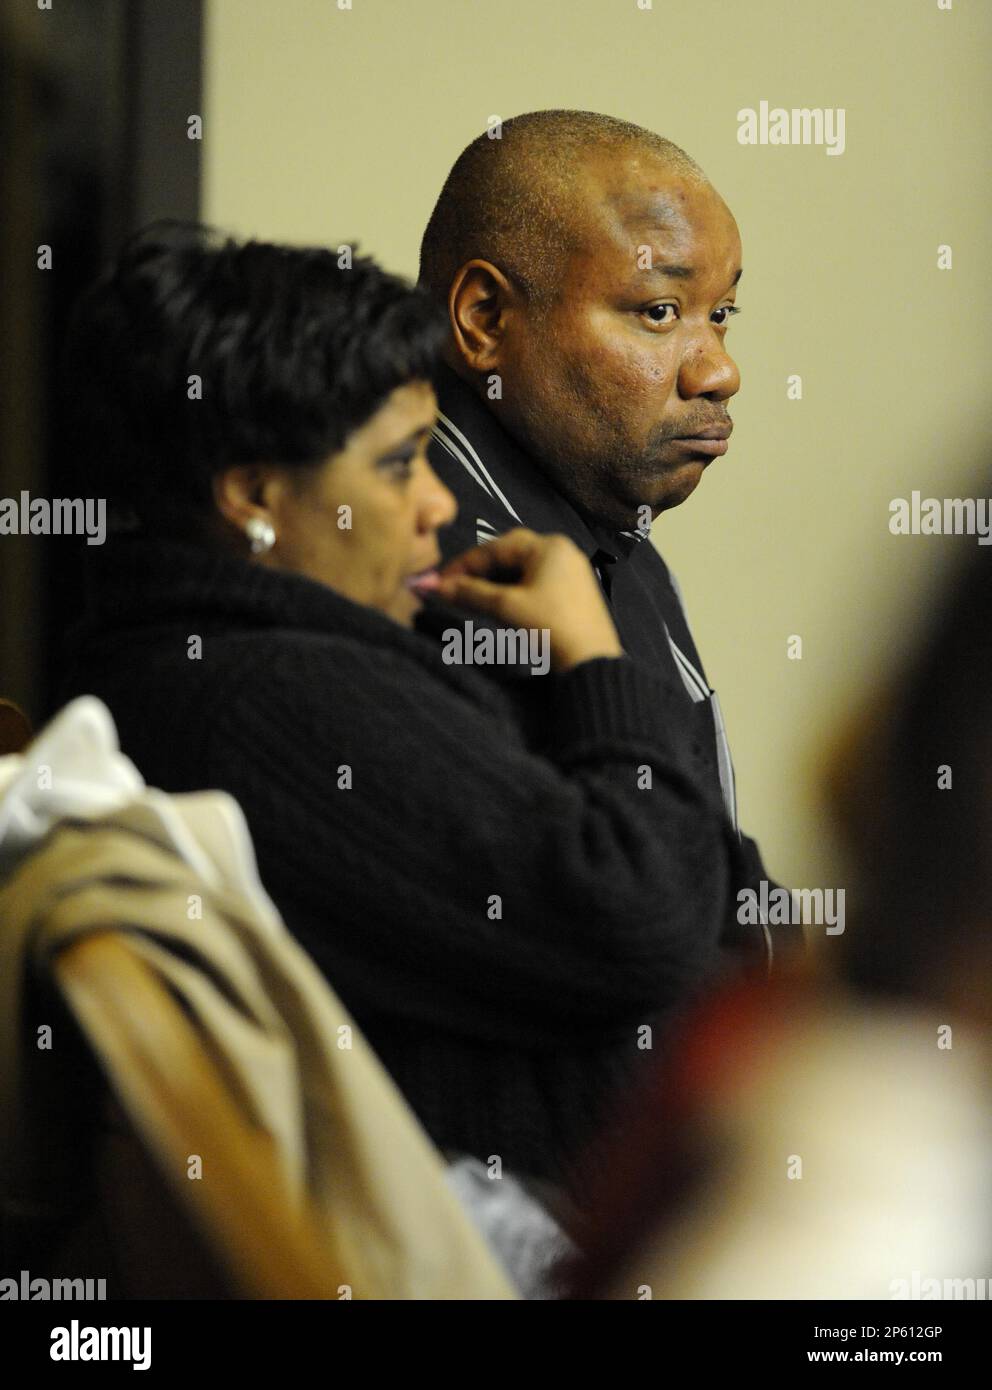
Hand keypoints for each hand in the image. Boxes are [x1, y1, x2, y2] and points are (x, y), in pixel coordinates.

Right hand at [433, 528, 623, 672]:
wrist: (590, 662)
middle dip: (479, 572)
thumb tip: (431, 586)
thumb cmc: (549, 627)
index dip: (463, 564)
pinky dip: (513, 591)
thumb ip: (468, 593)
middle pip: (509, 555)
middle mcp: (561, 550)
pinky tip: (499, 605)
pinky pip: (535, 582)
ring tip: (472, 598)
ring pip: (522, 570)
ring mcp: (570, 571)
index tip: (438, 581)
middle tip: (454, 588)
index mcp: (548, 545)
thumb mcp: (505, 607)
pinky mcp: (573, 591)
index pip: (495, 547)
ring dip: (494, 582)